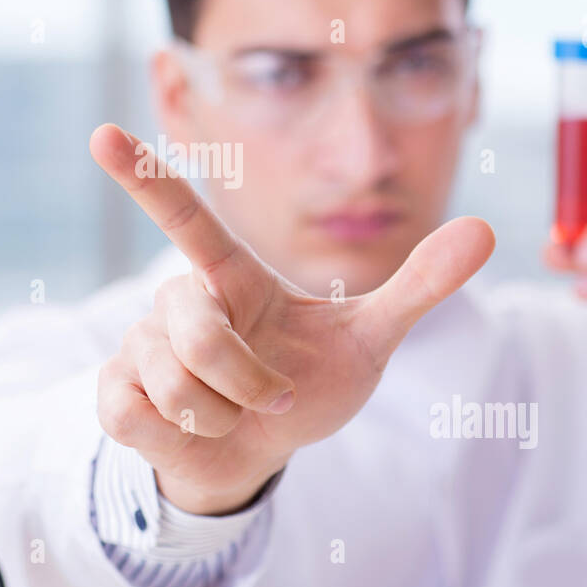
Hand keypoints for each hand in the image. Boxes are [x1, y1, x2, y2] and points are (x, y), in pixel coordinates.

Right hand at [90, 123, 495, 514]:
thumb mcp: (369, 338)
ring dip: (221, 416)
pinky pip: (133, 416)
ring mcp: (139, 345)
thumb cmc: (306, 383)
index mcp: (232, 276)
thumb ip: (418, 284)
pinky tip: (187, 429)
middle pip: (198, 338)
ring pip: (173, 386)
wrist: (258, 453)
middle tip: (270, 395)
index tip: (101, 133)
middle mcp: (177, 301)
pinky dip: (177, 437)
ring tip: (230, 413)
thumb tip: (486, 229)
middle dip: (249, 384)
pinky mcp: (113, 393)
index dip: (144, 177)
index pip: (186, 220)